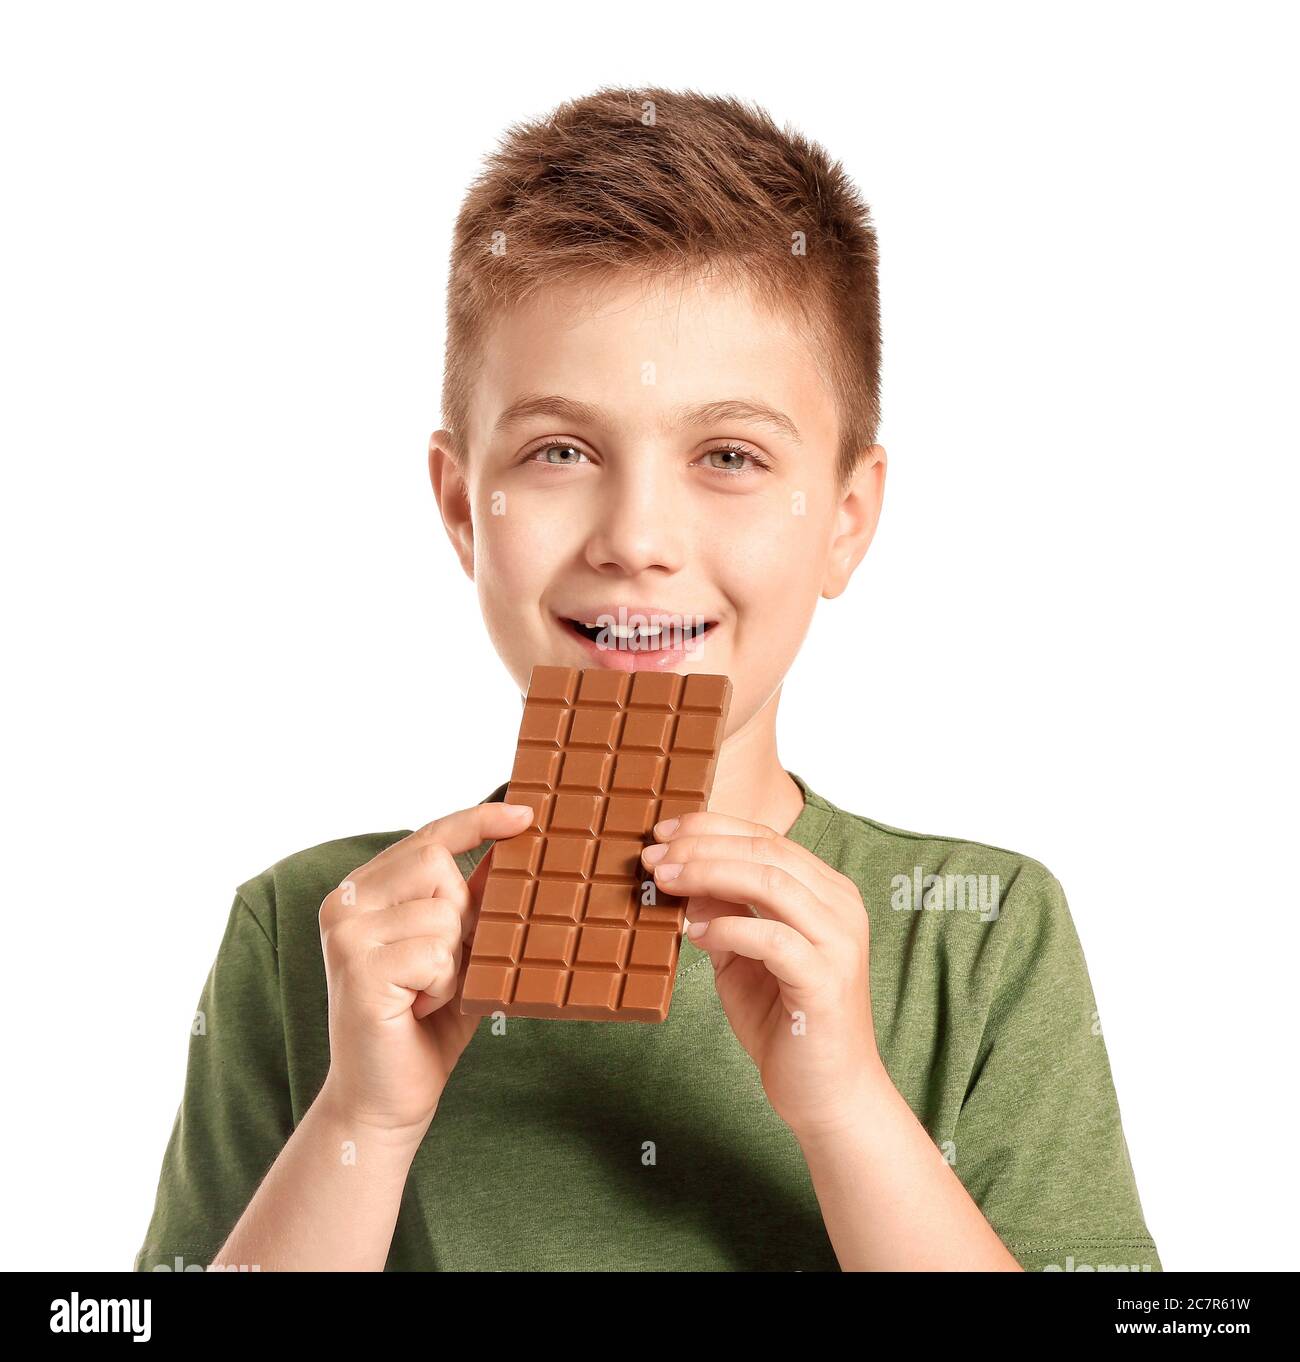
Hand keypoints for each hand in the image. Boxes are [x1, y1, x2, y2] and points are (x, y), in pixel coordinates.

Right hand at [316, 801, 532, 1138]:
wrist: (386, 1098)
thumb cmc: (425, 1023)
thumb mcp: (459, 949)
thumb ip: (474, 900)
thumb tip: (512, 847)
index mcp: (365, 890)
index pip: (427, 837)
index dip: (478, 820)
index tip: (527, 814)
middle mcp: (345, 902)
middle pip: (437, 864)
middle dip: (463, 915)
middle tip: (445, 965)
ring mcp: (346, 933)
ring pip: (443, 912)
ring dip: (455, 960)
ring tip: (427, 993)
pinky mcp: (359, 968)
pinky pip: (437, 953)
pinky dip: (445, 985)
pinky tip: (418, 1008)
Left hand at [642, 809, 884, 1140]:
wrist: (827, 1096)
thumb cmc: (784, 1024)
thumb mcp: (742, 956)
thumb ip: (722, 912)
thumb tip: (681, 872)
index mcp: (825, 893)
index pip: (766, 838)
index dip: (710, 827)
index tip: (662, 832)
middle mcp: (840, 907)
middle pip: (766, 849)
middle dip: (701, 845)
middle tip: (653, 855)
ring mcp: (839, 942)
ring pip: (770, 881)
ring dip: (708, 874)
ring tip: (665, 882)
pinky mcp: (827, 981)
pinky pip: (773, 938)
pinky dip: (728, 927)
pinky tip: (695, 933)